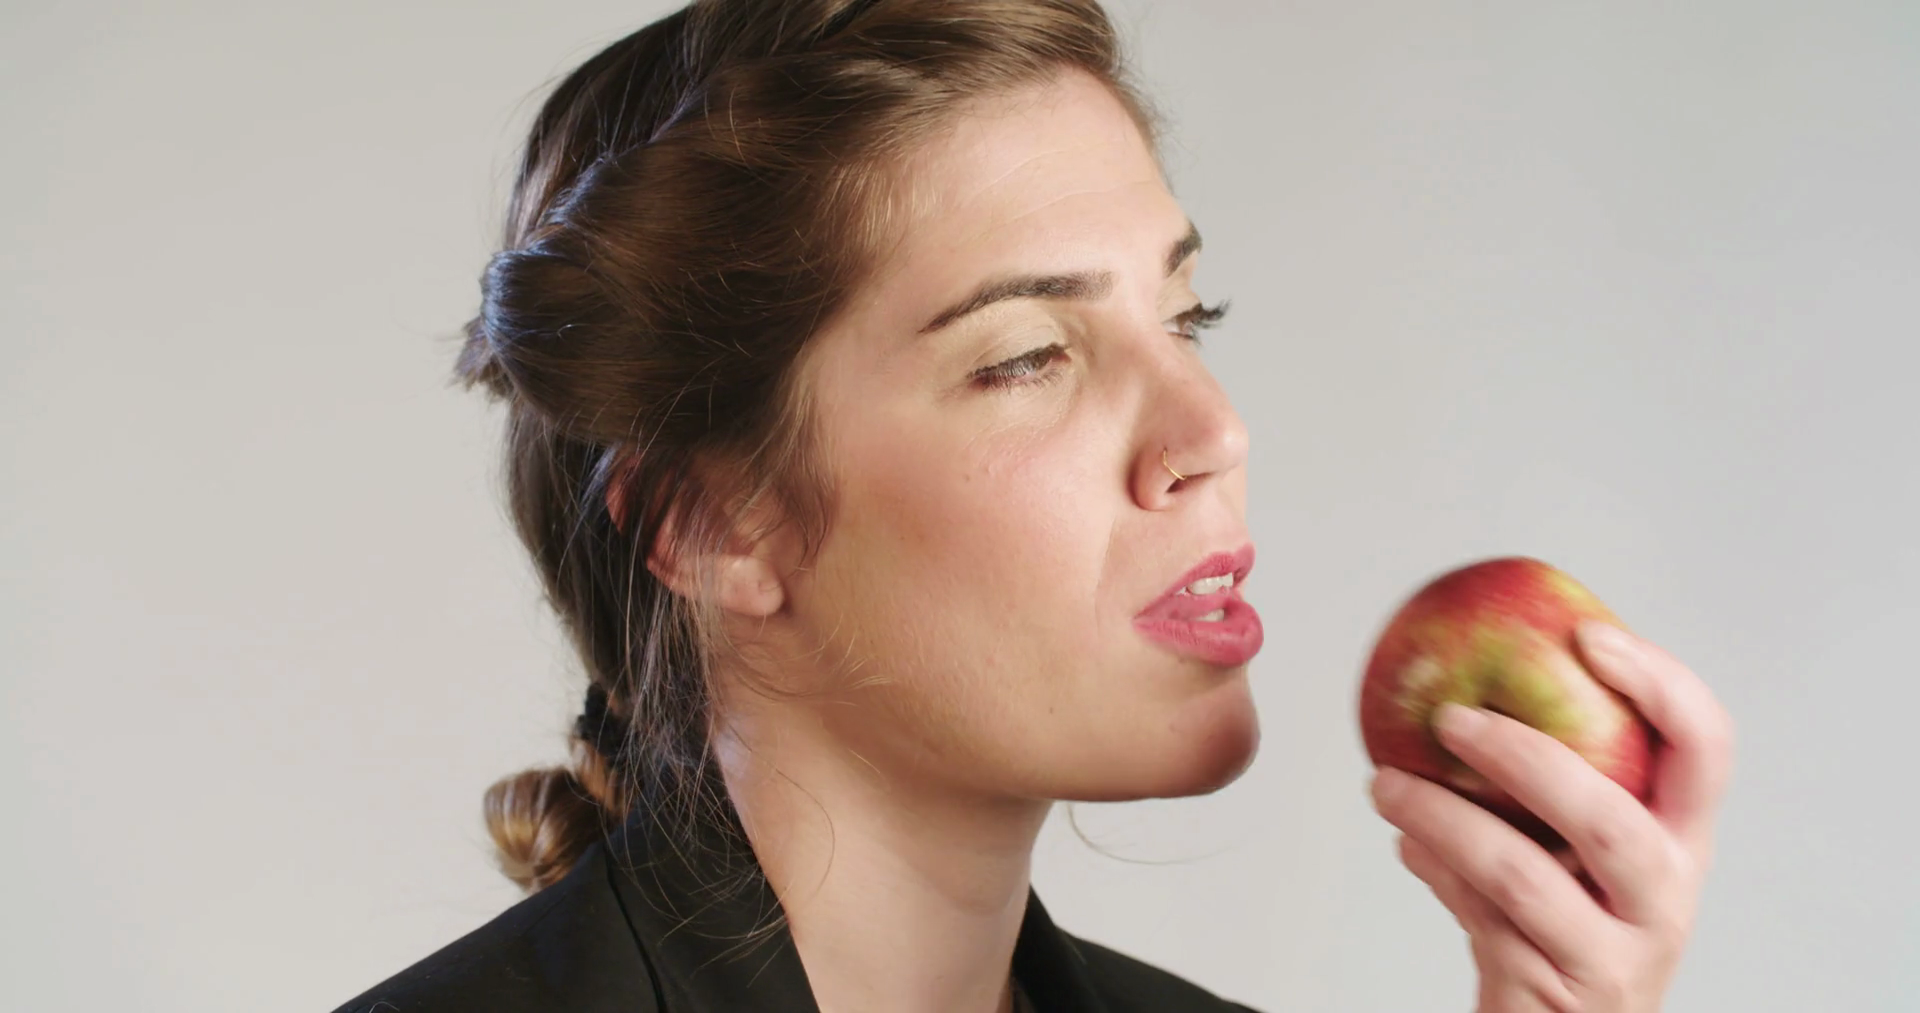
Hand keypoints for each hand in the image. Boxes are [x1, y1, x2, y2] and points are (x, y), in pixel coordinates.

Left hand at [1368, 621, 1734, 1011]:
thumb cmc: (1561, 926)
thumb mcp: (1573, 848)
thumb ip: (1542, 780)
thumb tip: (1458, 679)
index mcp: (1680, 841)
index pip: (1707, 750)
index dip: (1662, 685)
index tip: (1587, 636)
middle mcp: (1665, 899)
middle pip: (1613, 822)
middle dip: (1527, 758)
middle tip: (1451, 716)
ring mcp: (1615, 956)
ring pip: (1523, 876)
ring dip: (1441, 818)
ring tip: (1385, 783)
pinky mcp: (1555, 992)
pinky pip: (1483, 919)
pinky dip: (1435, 870)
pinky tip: (1406, 844)